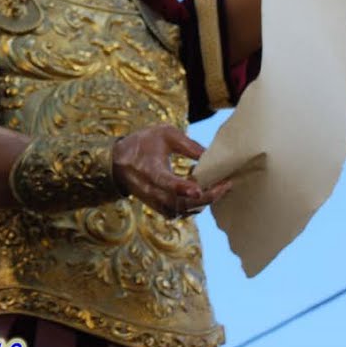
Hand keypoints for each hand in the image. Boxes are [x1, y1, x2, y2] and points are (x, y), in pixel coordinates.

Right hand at [112, 125, 230, 217]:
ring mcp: (155, 203)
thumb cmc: (144, 143)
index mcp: (148, 169)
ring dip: (204, 202)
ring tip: (222, 186)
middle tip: (226, 184)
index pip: (164, 182)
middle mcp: (150, 191)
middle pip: (179, 202)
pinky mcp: (160, 208)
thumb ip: (188, 144)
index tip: (197, 189)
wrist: (119, 161)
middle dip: (205, 197)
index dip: (180, 187)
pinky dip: (197, 205)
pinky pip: (182, 213)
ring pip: (183, 211)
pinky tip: (207, 191)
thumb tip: (211, 156)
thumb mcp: (165, 134)